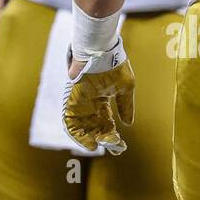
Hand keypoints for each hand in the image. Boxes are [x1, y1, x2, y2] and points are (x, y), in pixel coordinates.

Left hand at [62, 37, 133, 154]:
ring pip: (82, 125)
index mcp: (102, 97)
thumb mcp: (125, 87)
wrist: (98, 51)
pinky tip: (87, 141)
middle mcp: (90, 101)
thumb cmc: (113, 65)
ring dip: (88, 138)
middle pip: (94, 125)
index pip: (106, 119)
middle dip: (102, 138)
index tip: (119, 144)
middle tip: (110, 148)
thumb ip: (125, 106)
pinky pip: (71, 120)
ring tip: (97, 147)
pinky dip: (76, 133)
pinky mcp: (73, 100)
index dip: (111, 132)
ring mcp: (81, 101)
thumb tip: (128, 124)